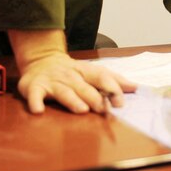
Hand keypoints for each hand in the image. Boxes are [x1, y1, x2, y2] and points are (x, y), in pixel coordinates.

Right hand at [9, 29, 136, 114]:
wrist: (41, 60)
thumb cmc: (72, 71)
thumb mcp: (92, 72)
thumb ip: (114, 80)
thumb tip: (136, 87)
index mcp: (86, 71)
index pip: (101, 77)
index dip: (111, 88)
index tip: (121, 102)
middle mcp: (70, 75)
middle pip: (84, 86)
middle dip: (94, 97)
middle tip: (104, 110)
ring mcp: (52, 81)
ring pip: (64, 91)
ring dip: (73, 100)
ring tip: (82, 110)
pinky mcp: (34, 87)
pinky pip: (34, 95)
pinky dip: (36, 102)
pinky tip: (38, 110)